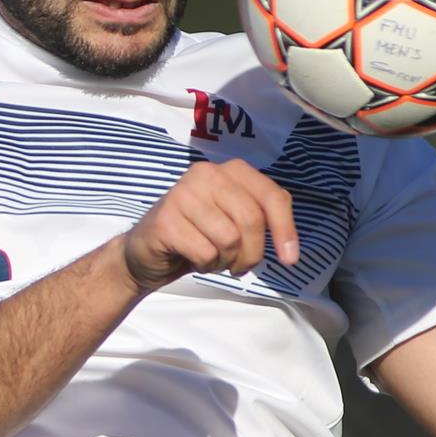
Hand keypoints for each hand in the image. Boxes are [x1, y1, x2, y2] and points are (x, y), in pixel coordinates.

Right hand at [121, 159, 299, 292]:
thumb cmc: (198, 235)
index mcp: (230, 170)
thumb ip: (261, 218)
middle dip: (252, 253)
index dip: (286, 229)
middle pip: (252, 219)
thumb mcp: (234, 220)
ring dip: (226, 260)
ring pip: (230, 239)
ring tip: (211, 257)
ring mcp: (183, 194)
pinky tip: (192, 257)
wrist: (145, 252)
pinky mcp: (166, 219)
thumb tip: (289, 246)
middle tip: (239, 265)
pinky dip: (205, 265)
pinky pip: (206, 252)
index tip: (290, 259)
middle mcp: (207, 173)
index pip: (271, 195)